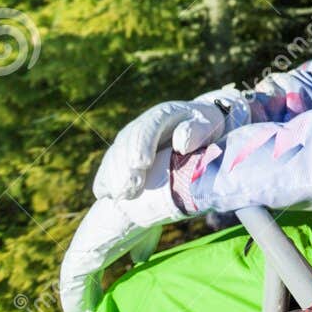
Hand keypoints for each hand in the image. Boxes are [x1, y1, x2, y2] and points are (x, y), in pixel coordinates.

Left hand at [60, 156, 182, 311]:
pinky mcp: (80, 259)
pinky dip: (75, 298)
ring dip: (79, 298)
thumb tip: (138, 262)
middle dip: (85, 292)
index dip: (95, 282)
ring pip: (75, 281)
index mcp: (103, 239)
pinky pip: (72, 285)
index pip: (95, 264)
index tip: (99, 296)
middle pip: (84, 274)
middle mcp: (89, 244)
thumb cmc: (146, 213)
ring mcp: (82, 251)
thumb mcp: (145, 234)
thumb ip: (141, 248)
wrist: (140, 201)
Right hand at [93, 92, 242, 200]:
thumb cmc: (204, 127)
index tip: (141, 164)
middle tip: (128, 189)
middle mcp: (140, 126)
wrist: (196, 125)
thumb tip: (180, 143)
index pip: (147, 128)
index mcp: (162, 115)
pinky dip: (105, 179)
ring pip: (115, 156)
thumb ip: (195, 131)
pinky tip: (105, 193)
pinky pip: (109, 166)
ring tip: (120, 196)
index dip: (142, 145)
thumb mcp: (206, 124)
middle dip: (125, 167)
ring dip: (114, 176)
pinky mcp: (123, 155)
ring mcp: (129, 140)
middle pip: (126, 144)